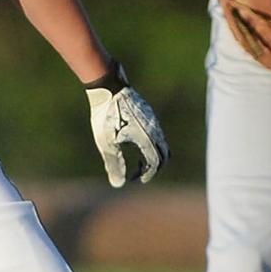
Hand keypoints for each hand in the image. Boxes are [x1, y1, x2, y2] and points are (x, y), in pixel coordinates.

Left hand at [85, 64, 168, 187]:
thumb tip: (118, 184)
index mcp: (147, 138)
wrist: (109, 87)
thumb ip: (114, 163)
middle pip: (164, 155)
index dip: (147, 175)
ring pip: (161, 143)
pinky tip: (133, 144)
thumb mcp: (106, 142)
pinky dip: (151, 145)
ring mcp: (153, 120)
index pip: (155, 163)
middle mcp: (154, 129)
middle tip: (139, 174)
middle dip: (155, 168)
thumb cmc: (105, 115)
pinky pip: (157, 133)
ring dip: (153, 156)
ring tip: (137, 162)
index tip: (136, 180)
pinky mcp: (149, 114)